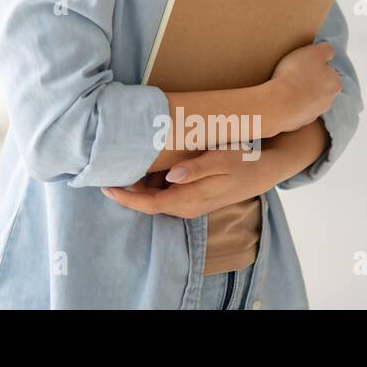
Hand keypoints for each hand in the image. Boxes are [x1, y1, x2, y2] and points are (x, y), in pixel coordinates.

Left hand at [100, 143, 282, 218]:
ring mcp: (188, 203)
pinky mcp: (190, 196)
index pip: (150, 204)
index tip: (106, 188)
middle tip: (103, 171)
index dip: (126, 199)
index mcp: (189, 200)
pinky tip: (140, 166)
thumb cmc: (241, 162)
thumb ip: (196, 168)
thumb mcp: (221, 160)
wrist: (263, 170)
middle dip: (124, 191)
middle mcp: (186, 206)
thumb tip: (172, 176)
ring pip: (153, 197)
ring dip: (135, 186)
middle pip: (147, 202)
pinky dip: (148, 182)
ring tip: (115, 166)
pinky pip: (163, 192)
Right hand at [260, 40, 339, 135]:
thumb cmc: (296, 75)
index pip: (330, 71)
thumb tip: (329, 52)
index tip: (304, 64)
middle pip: (321, 88)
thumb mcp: (313, 52)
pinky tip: (280, 99)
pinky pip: (296, 111)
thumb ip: (325, 50)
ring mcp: (313, 114)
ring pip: (309, 101)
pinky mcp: (299, 122)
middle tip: (294, 75)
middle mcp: (328, 101)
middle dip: (310, 82)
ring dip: (301, 95)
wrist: (278, 104)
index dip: (316, 66)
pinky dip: (291, 106)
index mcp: (335, 83)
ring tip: (285, 87)